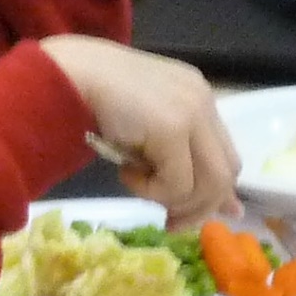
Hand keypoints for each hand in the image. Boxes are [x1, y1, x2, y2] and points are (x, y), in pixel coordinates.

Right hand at [38, 36, 241, 225]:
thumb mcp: (144, 127)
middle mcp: (204, 103)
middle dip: (200, 208)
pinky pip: (177, 184)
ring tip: (137, 185)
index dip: (216, 192)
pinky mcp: (172, 128)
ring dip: (172, 199)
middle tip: (169, 222)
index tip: (195, 214)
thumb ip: (173, 150)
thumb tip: (204, 195)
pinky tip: (124, 172)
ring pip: (209, 183)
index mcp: (199, 98)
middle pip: (227, 173)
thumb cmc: (94, 96)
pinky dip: (150, 190)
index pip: (227, 156)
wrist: (67, 74)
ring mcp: (192, 113)